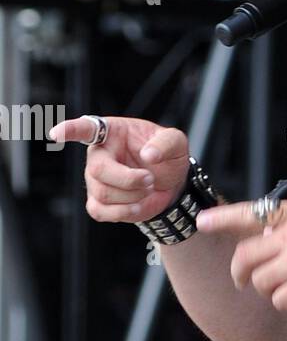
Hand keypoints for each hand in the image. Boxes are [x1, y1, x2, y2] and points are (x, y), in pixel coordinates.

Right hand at [47, 115, 189, 222]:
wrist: (170, 183)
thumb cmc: (166, 156)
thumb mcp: (176, 143)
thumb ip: (166, 144)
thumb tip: (147, 155)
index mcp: (112, 132)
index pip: (86, 128)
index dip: (70, 130)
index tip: (57, 134)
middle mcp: (97, 154)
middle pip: (98, 170)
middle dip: (128, 179)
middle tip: (150, 179)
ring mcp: (94, 179)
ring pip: (103, 193)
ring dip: (132, 196)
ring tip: (148, 189)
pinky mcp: (97, 201)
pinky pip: (99, 211)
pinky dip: (123, 212)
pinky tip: (137, 206)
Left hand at [196, 199, 286, 309]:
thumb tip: (270, 236)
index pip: (252, 213)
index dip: (223, 218)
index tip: (203, 222)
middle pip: (246, 255)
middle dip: (240, 272)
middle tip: (242, 279)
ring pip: (260, 280)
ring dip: (266, 289)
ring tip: (281, 289)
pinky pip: (279, 298)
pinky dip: (283, 301)